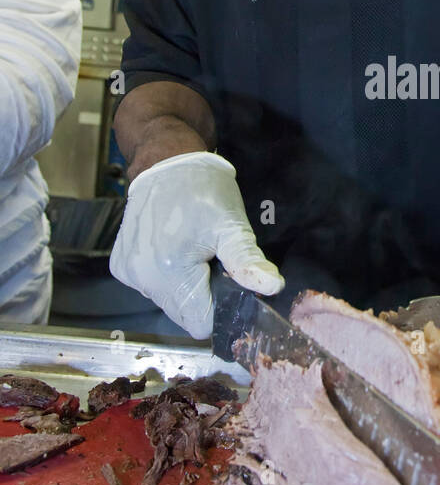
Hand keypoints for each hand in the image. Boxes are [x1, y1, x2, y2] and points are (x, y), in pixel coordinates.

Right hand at [110, 151, 282, 337]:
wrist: (166, 162)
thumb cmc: (202, 190)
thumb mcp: (231, 225)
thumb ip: (248, 261)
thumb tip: (272, 287)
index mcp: (168, 272)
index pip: (201, 322)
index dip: (220, 307)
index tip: (227, 280)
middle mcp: (142, 278)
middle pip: (185, 314)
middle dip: (203, 295)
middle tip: (210, 259)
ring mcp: (128, 273)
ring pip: (169, 302)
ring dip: (185, 286)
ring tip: (192, 250)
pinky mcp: (122, 266)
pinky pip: (152, 287)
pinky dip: (167, 277)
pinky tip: (173, 248)